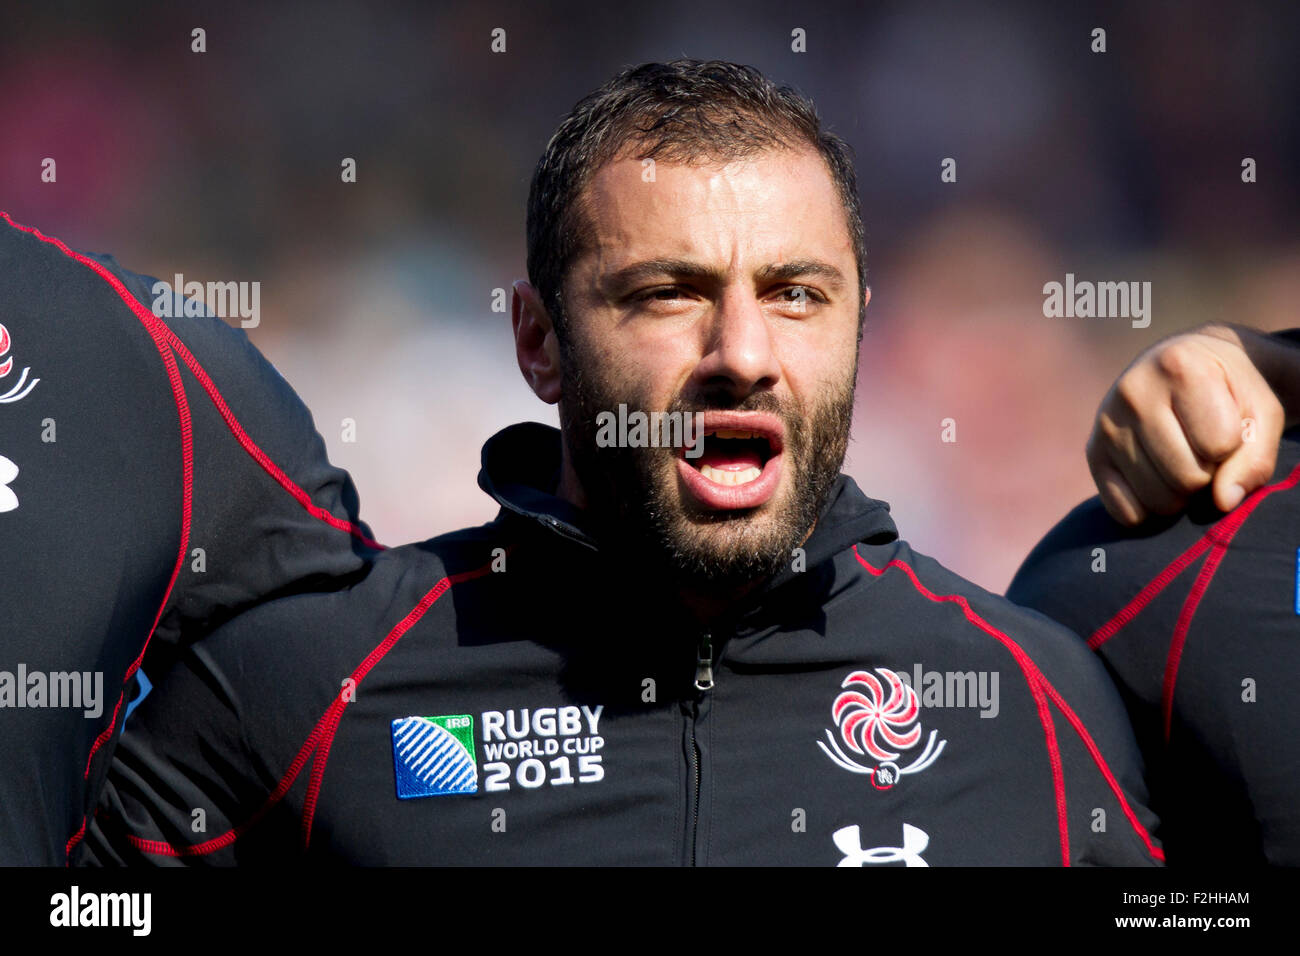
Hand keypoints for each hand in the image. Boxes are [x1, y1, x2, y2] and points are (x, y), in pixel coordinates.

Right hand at [1088, 324, 1293, 524]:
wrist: (1183, 367)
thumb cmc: (1229, 392)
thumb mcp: (1261, 411)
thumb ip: (1256, 456)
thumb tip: (1222, 501)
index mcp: (1178, 366)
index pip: (1219, 445)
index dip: (1233, 447)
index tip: (1227, 425)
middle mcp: (1132, 391)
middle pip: (1186, 477)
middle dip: (1207, 475)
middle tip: (1205, 450)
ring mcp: (1106, 424)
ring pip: (1158, 499)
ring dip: (1181, 494)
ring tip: (1183, 460)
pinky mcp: (1092, 452)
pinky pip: (1126, 511)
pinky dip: (1149, 507)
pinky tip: (1156, 477)